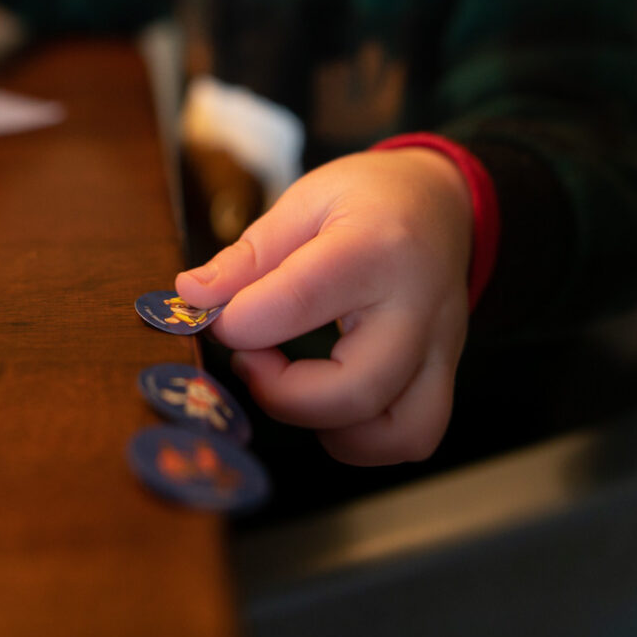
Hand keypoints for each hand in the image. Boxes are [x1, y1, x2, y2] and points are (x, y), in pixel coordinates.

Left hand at [176, 148, 472, 465]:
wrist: (443, 201)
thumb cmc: (369, 198)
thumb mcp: (304, 200)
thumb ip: (249, 256)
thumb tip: (191, 295)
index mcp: (374, 247)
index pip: (298, 301)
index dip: (239, 322)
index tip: (213, 318)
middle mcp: (417, 307)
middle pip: (355, 390)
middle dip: (280, 393)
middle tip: (249, 358)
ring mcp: (440, 348)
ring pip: (397, 432)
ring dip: (324, 425)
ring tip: (289, 383)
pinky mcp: (445, 375)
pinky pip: (412, 436)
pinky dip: (359, 437)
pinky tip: (324, 401)